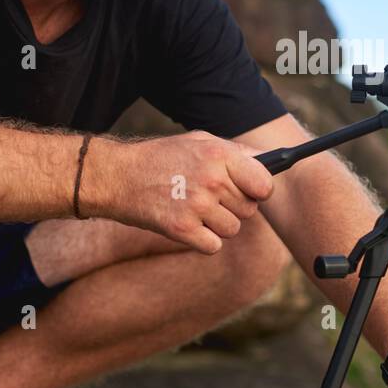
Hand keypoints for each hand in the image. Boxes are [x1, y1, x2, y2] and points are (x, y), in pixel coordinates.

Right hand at [96, 130, 273, 253]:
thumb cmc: (162, 158)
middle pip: (249, 210)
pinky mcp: (182, 229)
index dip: (259, 190)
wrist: (117, 176)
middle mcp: (212, 181)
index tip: (251, 191)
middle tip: (209, 198)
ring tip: (195, 209)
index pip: (264, 185)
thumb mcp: (199, 142)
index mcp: (220, 155)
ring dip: (218, 224)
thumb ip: (236, 152)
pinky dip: (203, 240)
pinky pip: (213, 246)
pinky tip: (187, 223)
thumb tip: (270, 160)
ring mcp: (197, 206)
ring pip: (232, 229)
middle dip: (234, 207)